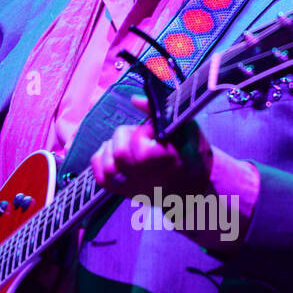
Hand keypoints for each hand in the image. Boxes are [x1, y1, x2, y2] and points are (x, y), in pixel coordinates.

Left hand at [90, 96, 212, 196]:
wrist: (192, 189)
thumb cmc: (190, 155)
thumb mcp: (185, 129)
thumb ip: (158, 112)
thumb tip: (135, 100)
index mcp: (167, 161)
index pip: (141, 141)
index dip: (145, 132)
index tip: (155, 133)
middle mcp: (148, 177)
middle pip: (120, 152)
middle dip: (125, 136)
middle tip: (138, 136)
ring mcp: (134, 187)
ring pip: (108, 165)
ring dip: (112, 148)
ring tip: (127, 145)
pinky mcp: (123, 192)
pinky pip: (100, 176)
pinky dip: (102, 161)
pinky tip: (113, 155)